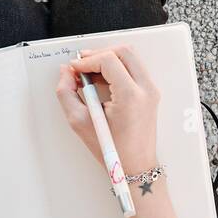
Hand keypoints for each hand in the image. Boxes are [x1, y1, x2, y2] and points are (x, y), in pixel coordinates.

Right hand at [56, 44, 160, 174]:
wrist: (136, 165)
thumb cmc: (112, 149)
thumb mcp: (79, 122)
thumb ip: (66, 93)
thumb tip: (65, 72)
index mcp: (130, 96)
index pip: (109, 60)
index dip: (87, 60)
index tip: (73, 68)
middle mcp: (146, 89)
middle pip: (124, 51)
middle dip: (99, 54)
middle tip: (81, 65)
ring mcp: (152, 90)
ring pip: (130, 57)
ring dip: (108, 59)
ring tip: (89, 74)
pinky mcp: (151, 92)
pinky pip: (135, 68)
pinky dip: (117, 67)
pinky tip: (101, 79)